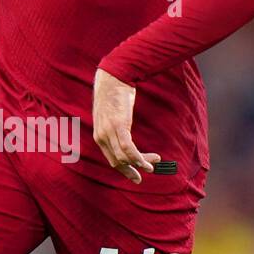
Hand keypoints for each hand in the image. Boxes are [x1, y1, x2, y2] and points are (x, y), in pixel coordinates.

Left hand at [92, 67, 160, 182]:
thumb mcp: (112, 116)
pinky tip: (148, 161)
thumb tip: (125, 137)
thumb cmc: (115, 96)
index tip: (137, 175)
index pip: (112, 160)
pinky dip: (138, 157)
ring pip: (124, 157)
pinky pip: (128, 148)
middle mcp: (102, 137)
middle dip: (133, 170)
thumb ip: (115, 129)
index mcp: (99, 136)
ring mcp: (109, 132)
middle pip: (118, 162)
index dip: (125, 169)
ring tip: (153, 163)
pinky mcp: (119, 125)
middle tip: (148, 170)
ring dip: (141, 163)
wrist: (113, 78)